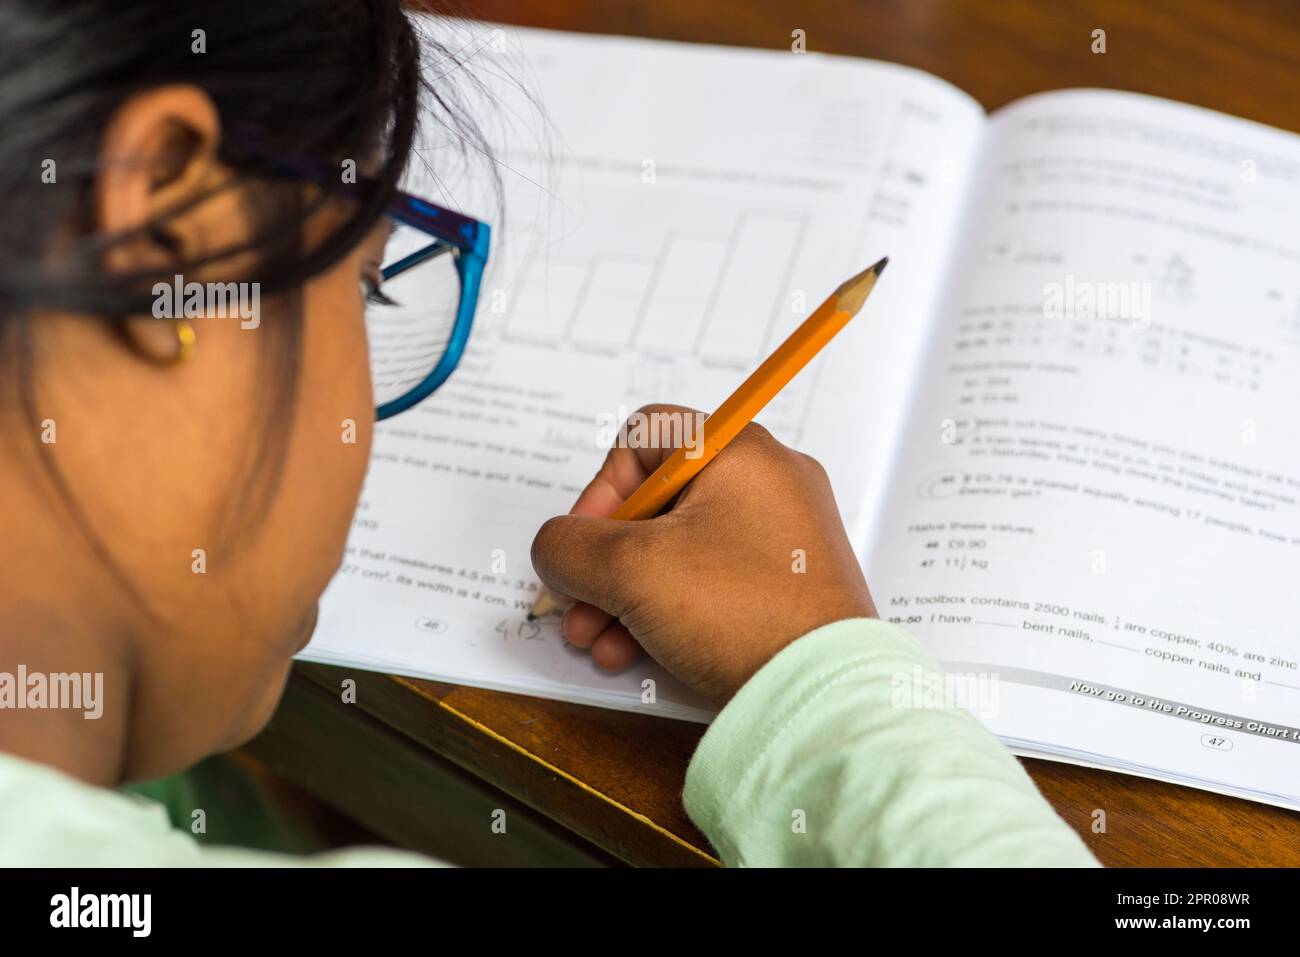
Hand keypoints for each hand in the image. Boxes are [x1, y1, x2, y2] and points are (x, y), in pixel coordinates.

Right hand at [530, 405, 876, 701]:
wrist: (821, 691)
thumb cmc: (739, 611)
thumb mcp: (630, 570)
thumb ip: (570, 547)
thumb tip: (556, 549)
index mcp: (737, 451)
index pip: (644, 439)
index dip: (600, 491)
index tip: (586, 546)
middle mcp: (767, 481)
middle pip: (655, 503)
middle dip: (604, 562)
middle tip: (579, 608)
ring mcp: (782, 533)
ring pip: (678, 548)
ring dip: (625, 594)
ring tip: (600, 644)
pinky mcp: (788, 581)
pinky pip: (711, 579)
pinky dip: (668, 609)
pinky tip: (637, 653)